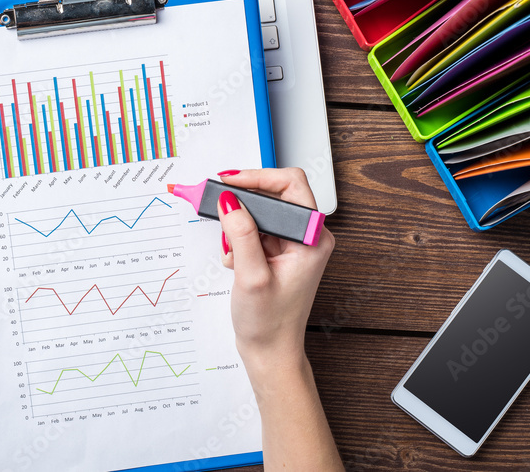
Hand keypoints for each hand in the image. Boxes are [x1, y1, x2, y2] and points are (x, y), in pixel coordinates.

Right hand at [217, 168, 334, 374]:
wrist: (270, 351)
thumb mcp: (251, 276)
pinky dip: (238, 239)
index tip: (229, 182)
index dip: (258, 177)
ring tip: (232, 251)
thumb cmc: (269, 322)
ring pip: (260, 212)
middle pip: (273, 195)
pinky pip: (254, 230)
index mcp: (312, 239)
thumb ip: (241, 234)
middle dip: (242, 203)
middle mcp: (306, 237)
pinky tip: (235, 262)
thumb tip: (228, 200)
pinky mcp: (278, 253)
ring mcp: (292, 245)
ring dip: (238, 225)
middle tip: (217, 207)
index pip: (290, 185)